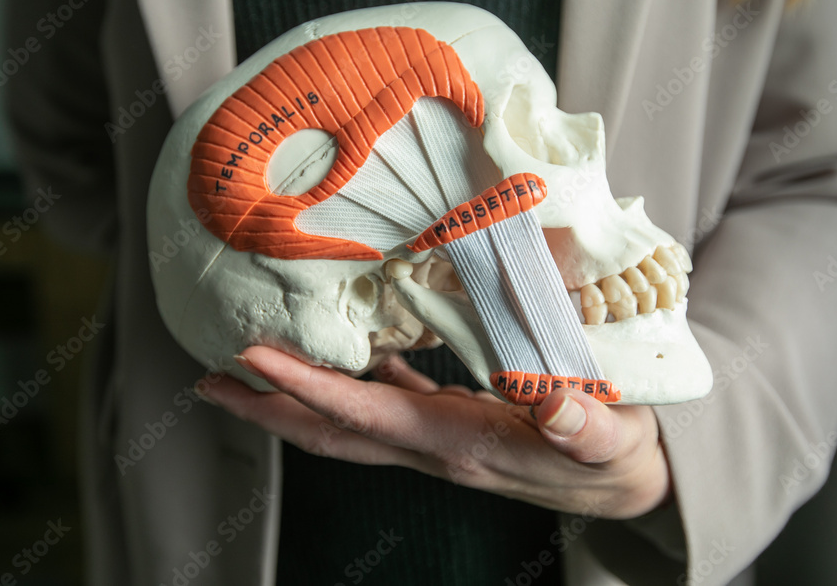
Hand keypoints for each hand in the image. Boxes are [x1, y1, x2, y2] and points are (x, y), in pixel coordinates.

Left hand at [199, 346, 671, 519]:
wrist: (627, 485)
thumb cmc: (616, 457)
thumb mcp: (609, 441)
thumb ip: (580, 425)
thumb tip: (548, 403)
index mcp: (458, 445)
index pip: (363, 415)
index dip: (304, 386)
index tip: (250, 355)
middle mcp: (432, 448)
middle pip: (331, 431)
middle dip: (268, 408)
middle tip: (210, 380)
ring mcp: (436, 439)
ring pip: (349, 418)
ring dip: (297, 395)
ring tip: (252, 365)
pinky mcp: (452, 423)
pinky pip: (388, 400)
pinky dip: (355, 379)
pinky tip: (348, 351)